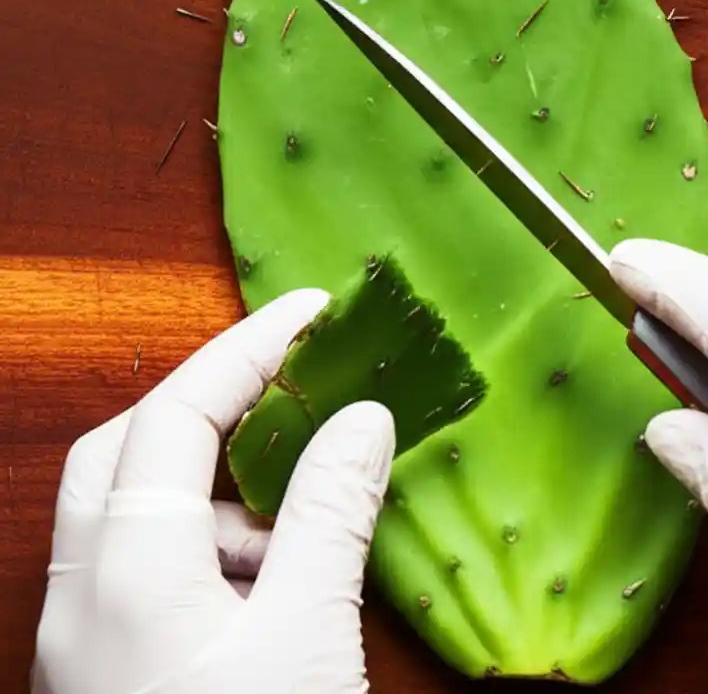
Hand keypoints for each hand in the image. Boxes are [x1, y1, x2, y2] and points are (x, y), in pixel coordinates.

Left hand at [32, 290, 394, 693]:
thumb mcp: (307, 635)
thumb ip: (330, 520)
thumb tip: (360, 419)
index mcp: (126, 572)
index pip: (175, 417)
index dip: (248, 352)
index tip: (314, 313)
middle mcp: (84, 596)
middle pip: (125, 454)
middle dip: (209, 409)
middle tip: (289, 394)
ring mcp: (87, 639)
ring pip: (135, 519)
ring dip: (219, 497)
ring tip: (304, 529)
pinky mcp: (112, 673)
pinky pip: (149, 576)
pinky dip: (213, 552)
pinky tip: (277, 591)